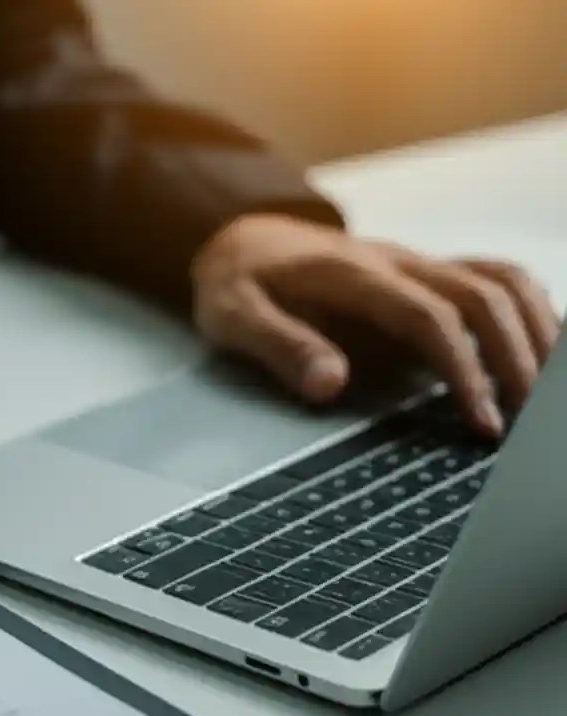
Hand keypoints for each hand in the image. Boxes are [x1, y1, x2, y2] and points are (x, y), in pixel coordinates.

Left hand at [192, 213, 561, 436]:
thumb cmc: (237, 282)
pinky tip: (546, 350)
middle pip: (482, 296)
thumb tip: (329, 385)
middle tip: (527, 423)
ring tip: (545, 395)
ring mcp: (416, 264)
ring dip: (534, 331)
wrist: (241, 239)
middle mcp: (396, 262)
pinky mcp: (425, 273)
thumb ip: (279, 346)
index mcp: (352, 274)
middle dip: (515, 358)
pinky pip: (495, 277)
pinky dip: (531, 308)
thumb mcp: (233, 315)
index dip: (463, 367)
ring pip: (501, 281)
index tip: (483, 419)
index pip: (427, 316)